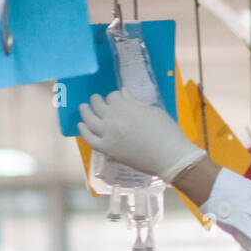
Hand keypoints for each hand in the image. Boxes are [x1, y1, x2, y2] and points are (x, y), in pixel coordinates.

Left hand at [78, 91, 206, 183]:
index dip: (115, 96)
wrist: (170, 157)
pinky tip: (81, 126)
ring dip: (85, 111)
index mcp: (126, 106)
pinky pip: (90, 139)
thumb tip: (123, 93)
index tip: (117, 98)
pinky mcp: (108, 149)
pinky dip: (84, 131)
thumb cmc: (167, 132)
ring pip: (89, 119)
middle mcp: (113, 118)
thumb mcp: (153, 111)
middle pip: (98, 104)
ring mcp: (108, 134)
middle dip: (97, 100)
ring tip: (83, 107)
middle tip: (96, 99)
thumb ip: (135, 102)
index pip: (113, 96)